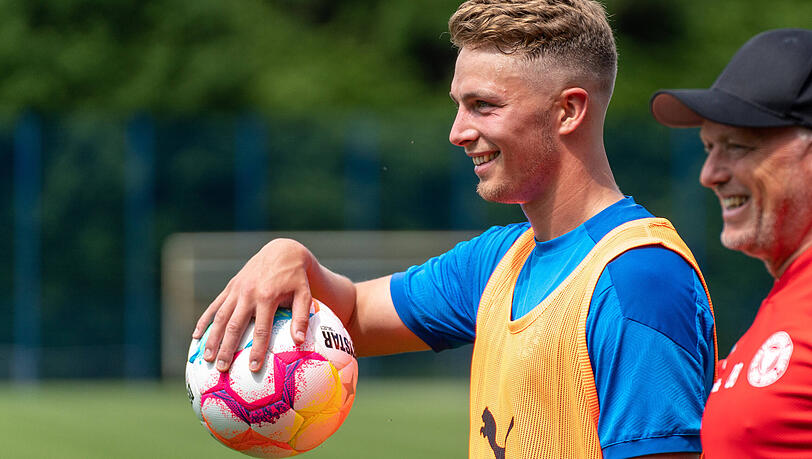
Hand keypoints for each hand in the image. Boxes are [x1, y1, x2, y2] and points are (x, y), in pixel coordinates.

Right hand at [192, 238, 314, 372]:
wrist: (282, 252)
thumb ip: (301, 317)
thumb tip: (299, 342)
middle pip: (235, 325)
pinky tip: (196, 336)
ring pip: (220, 317)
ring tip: (206, 358)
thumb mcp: (304, 294)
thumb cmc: (296, 278)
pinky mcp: (230, 287)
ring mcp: (237, 289)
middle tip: (221, 369)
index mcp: (267, 297)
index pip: (261, 329)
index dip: (256, 349)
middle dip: (227, 348)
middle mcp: (249, 293)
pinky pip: (214, 305)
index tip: (253, 368)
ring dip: (212, 338)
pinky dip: (204, 320)